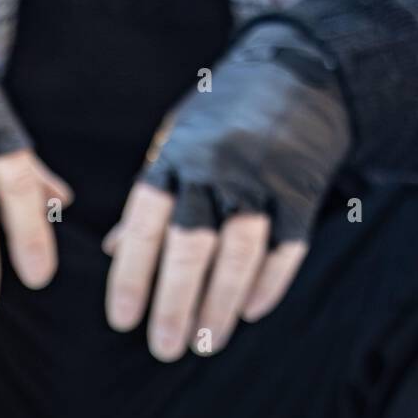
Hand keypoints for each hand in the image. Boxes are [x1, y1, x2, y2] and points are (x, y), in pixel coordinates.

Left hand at [104, 21, 350, 360]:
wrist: (297, 69)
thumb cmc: (222, 117)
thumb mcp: (175, 143)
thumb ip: (150, 199)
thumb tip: (116, 253)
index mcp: (174, 158)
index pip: (144, 225)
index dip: (132, 276)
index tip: (122, 321)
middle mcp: (215, 168)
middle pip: (190, 246)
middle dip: (174, 303)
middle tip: (163, 348)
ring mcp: (261, 178)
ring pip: (238, 253)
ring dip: (220, 304)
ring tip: (205, 343)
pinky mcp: (302, 187)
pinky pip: (287, 246)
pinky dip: (269, 282)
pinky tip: (250, 312)